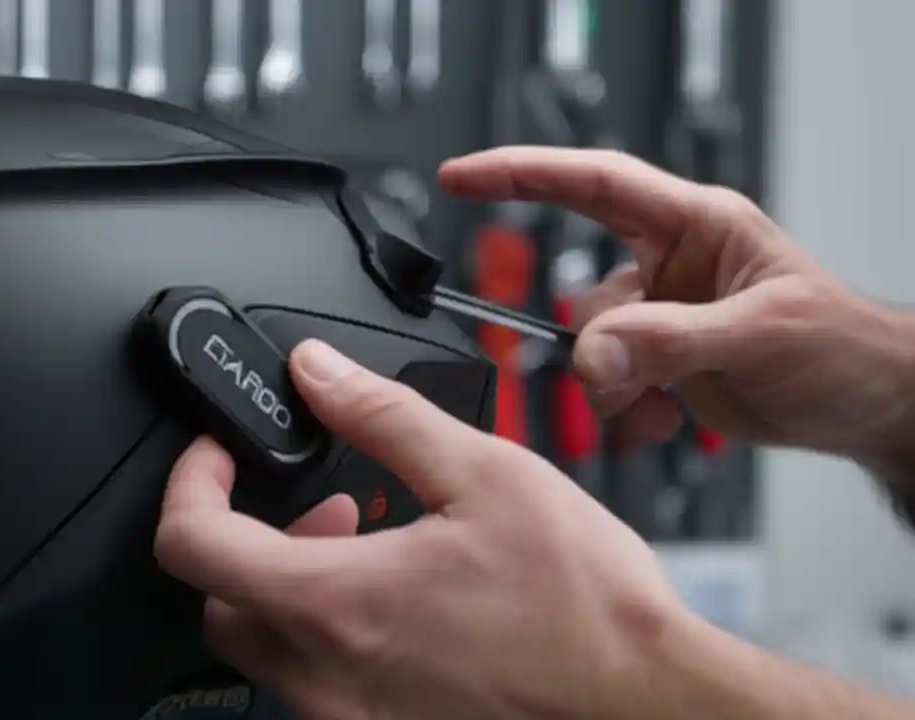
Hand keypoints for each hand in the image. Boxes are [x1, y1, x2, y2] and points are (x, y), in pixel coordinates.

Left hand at [155, 339, 688, 719]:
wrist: (645, 699)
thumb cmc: (584, 605)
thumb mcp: (482, 475)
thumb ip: (381, 416)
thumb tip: (317, 372)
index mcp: (339, 602)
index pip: (192, 543)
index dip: (190, 483)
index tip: (217, 456)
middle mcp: (328, 675)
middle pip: (217, 600)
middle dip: (246, 538)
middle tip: (316, 503)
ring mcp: (350, 717)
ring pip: (264, 647)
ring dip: (290, 584)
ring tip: (371, 546)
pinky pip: (315, 682)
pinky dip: (328, 633)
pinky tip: (398, 604)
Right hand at [439, 146, 914, 470]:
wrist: (868, 406)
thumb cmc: (843, 345)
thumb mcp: (762, 332)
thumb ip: (671, 340)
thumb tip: (593, 352)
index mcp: (696, 226)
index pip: (594, 183)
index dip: (521, 174)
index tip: (461, 177)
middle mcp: (669, 267)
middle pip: (585, 298)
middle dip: (595, 349)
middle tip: (625, 384)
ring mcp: (661, 320)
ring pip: (591, 354)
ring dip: (613, 392)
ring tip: (662, 409)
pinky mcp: (659, 365)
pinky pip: (608, 389)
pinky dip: (623, 414)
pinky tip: (664, 422)